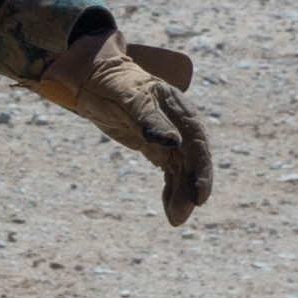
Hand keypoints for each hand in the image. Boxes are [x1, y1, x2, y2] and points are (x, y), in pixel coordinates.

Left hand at [34, 33, 211, 224]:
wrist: (96, 79)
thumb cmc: (114, 84)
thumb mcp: (129, 98)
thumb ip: (149, 119)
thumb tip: (173, 143)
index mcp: (179, 109)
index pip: (197, 142)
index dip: (202, 169)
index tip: (201, 195)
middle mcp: (180, 125)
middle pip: (193, 160)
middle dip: (192, 188)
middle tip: (184, 213)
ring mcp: (171, 138)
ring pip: (183, 170)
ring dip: (182, 194)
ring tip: (175, 219)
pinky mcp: (159, 149)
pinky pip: (171, 173)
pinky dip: (172, 191)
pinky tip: (170, 209)